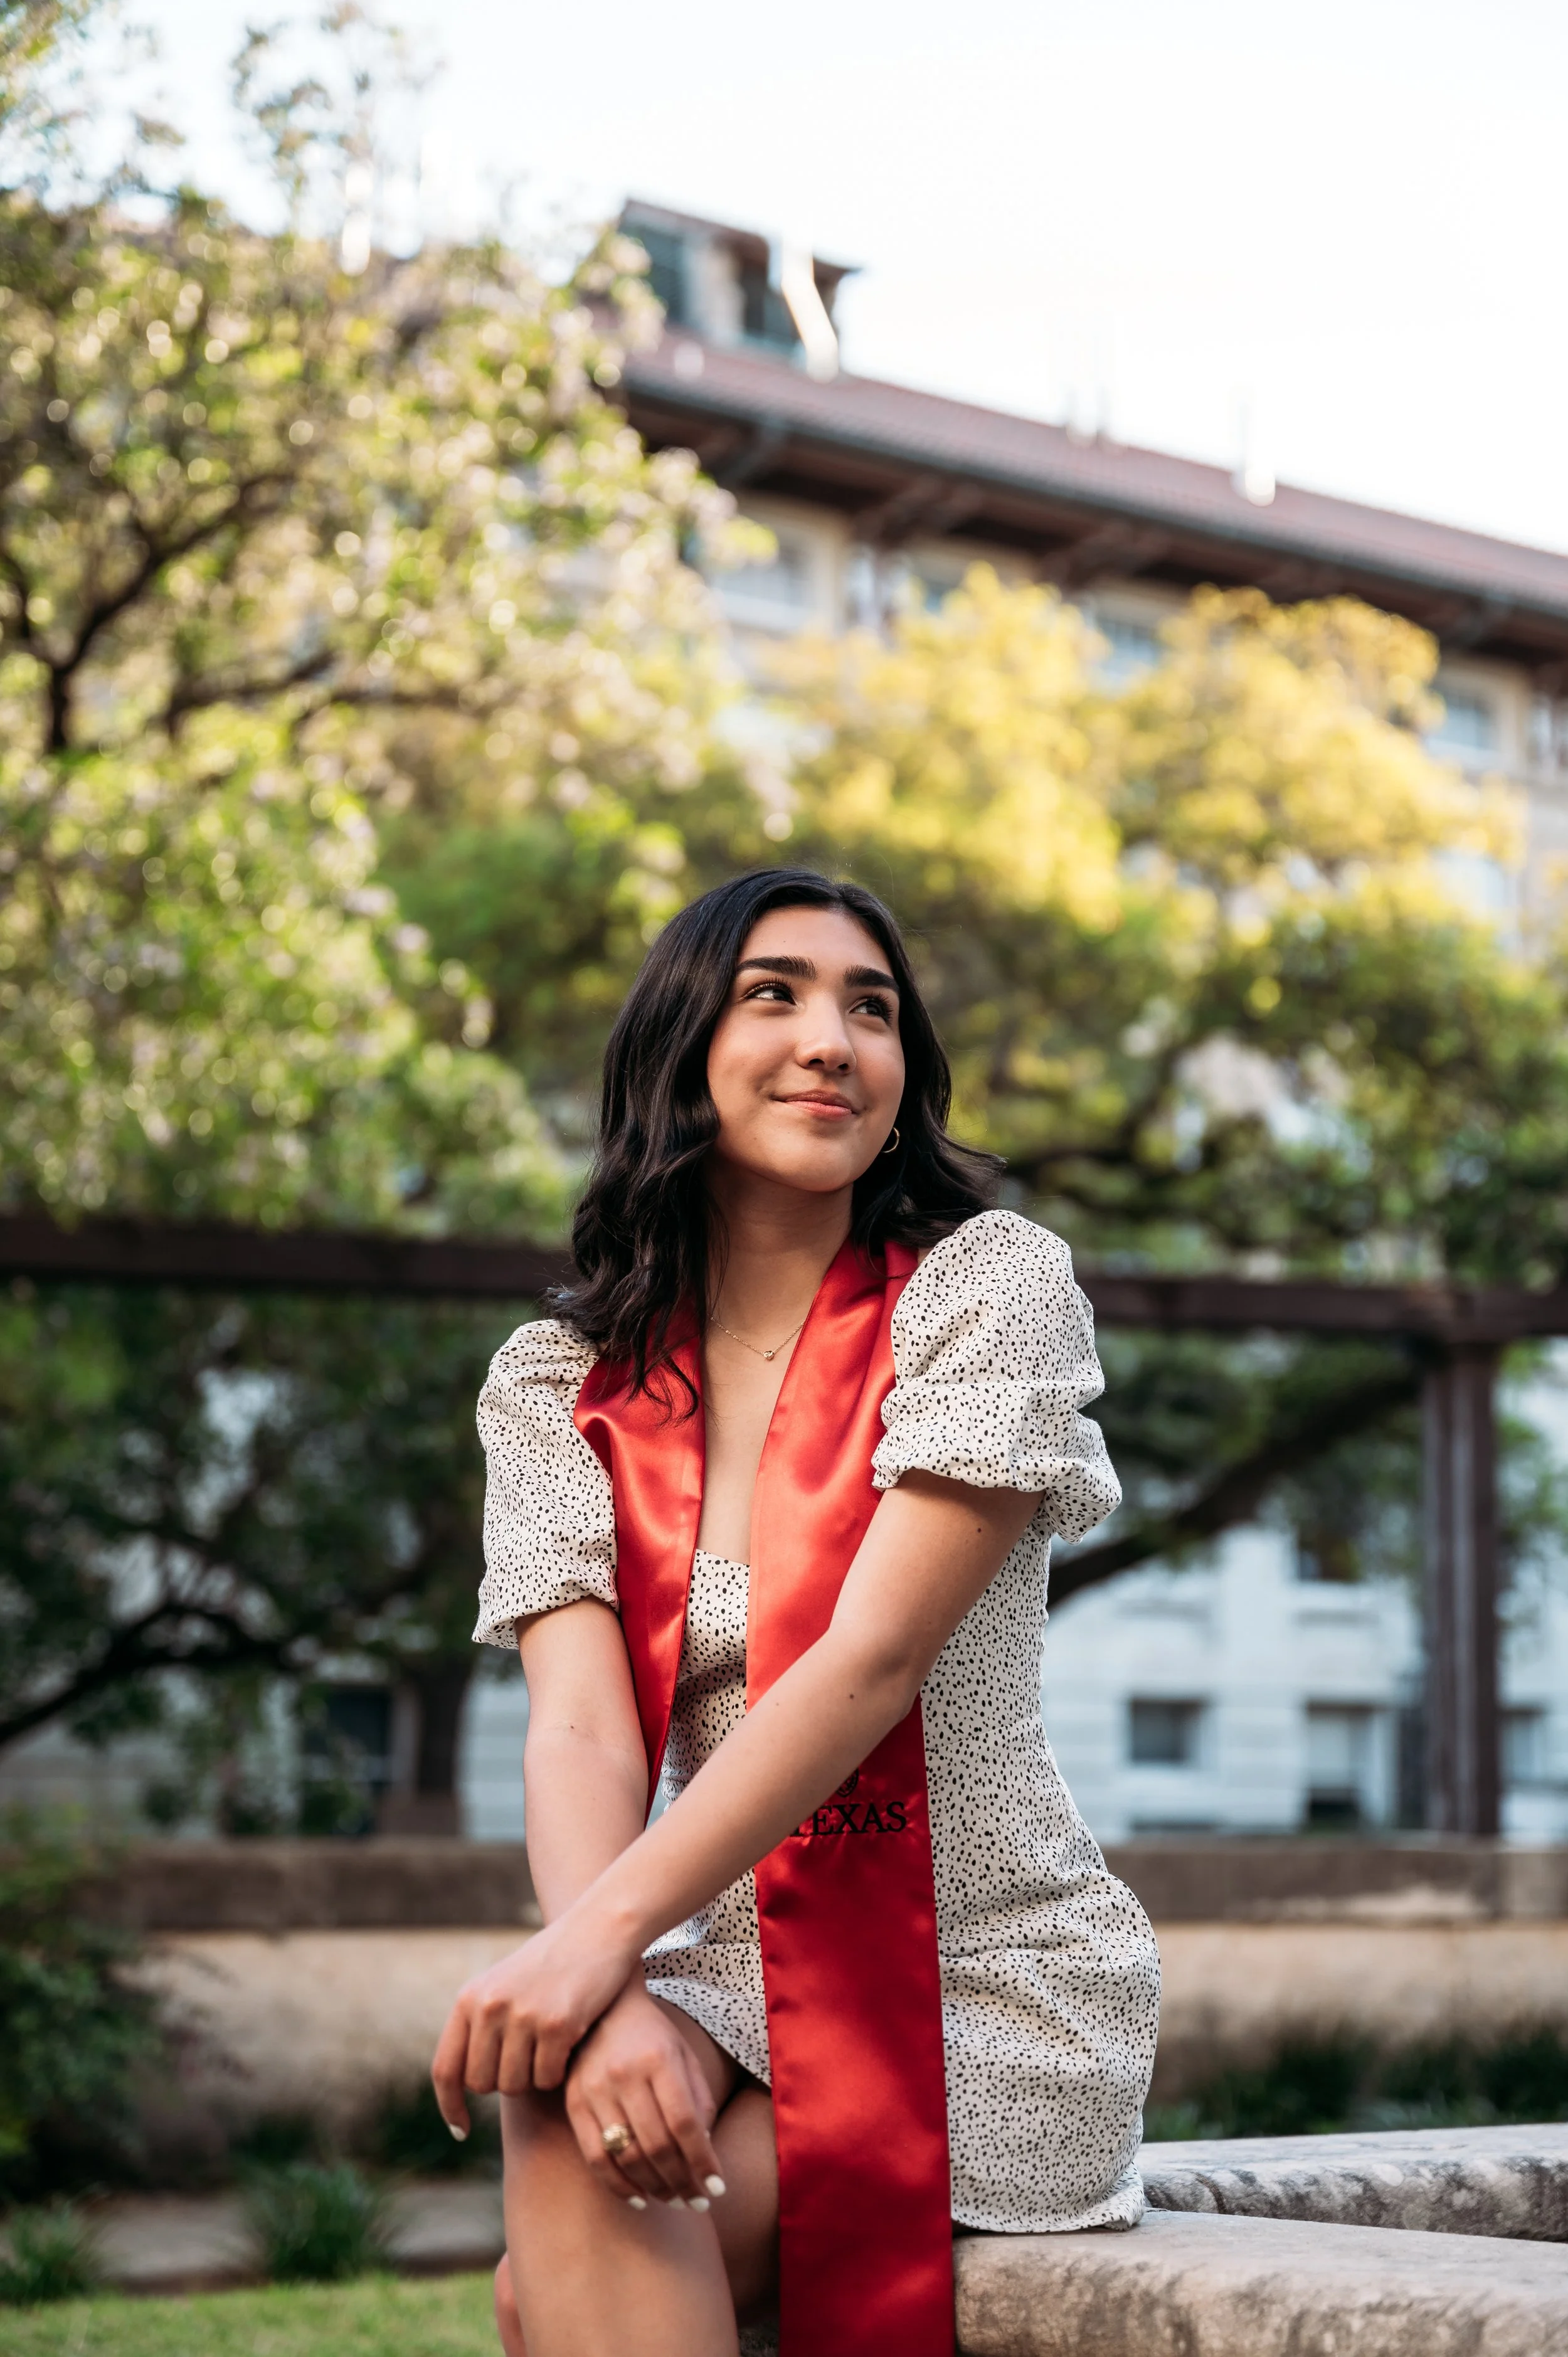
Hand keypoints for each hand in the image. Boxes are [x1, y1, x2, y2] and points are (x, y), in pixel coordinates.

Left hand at [430, 1906, 635, 2135]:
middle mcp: (489, 2007)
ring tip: (549, 2046)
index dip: (450, 2105)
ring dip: (533, 2078)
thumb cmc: (551, 1963)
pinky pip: (547, 2078)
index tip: (460, 2131)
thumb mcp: (503, 1986)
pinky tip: (569, 2044)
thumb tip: (464, 2085)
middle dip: (505, 2082)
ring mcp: (522, 2016)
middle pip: (482, 2084)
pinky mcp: (556, 2024)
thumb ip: (480, 2026)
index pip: (445, 2068)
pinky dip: (557, 2072)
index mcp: (470, 1998)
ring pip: (515, 2086)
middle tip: (529, 2060)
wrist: (597, 1930)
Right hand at [564, 1983, 725, 2209]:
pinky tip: (639, 2199)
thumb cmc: (653, 2036)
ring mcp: (595, 2090)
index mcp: (659, 2059)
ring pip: (627, 2156)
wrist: (605, 2007)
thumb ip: (698, 2100)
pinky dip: (619, 2185)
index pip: (685, 2123)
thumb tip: (704, 2152)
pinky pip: (595, 2157)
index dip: (702, 2161)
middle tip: (697, 2201)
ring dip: (654, 2187)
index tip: (716, 2188)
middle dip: (682, 2181)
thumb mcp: (684, 2055)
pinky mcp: (574, 2103)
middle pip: (657, 2145)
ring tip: (673, 2199)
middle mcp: (625, 2075)